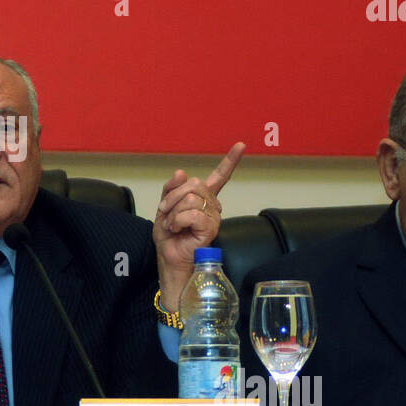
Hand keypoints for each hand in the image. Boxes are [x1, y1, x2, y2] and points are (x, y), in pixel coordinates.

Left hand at [153, 142, 245, 306]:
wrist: (169, 259)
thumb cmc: (169, 238)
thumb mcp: (164, 208)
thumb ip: (171, 189)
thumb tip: (182, 172)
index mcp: (203, 199)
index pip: (219, 177)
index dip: (230, 161)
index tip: (241, 145)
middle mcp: (212, 206)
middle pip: (194, 184)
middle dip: (172, 197)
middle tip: (166, 213)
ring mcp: (214, 217)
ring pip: (191, 199)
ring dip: (173, 212)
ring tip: (172, 226)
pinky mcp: (211, 228)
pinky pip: (192, 213)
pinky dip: (177, 220)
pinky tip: (177, 230)